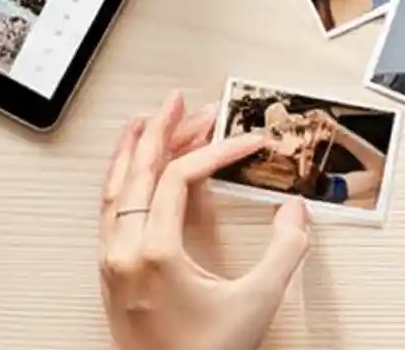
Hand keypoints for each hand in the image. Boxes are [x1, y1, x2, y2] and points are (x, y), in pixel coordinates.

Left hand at [100, 92, 310, 349]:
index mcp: (154, 253)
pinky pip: (108, 210)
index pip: (180, 178)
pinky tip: (131, 171)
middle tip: (184, 103)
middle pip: (139, 171)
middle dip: (164, 131)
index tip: (247, 142)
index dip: (216, 151)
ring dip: (134, 149)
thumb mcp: (257, 302)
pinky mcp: (111, 274)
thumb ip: (285, 251)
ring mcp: (112, 262)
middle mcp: (124, 251)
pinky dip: (120, 178)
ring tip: (148, 120)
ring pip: (115, 188)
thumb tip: (296, 211)